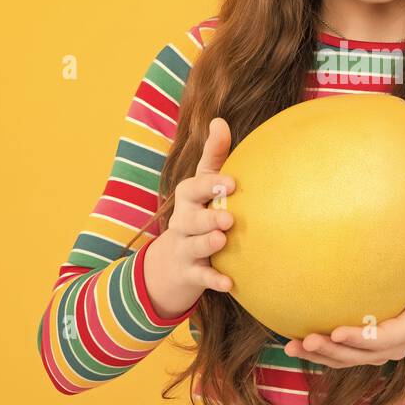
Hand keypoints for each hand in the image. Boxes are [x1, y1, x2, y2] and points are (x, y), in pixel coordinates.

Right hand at [142, 116, 236, 319]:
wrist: (172, 263)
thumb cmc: (198, 212)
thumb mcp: (203, 185)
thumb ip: (214, 156)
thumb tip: (219, 120)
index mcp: (188, 199)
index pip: (194, 188)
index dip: (210, 185)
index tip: (231, 183)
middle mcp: (183, 222)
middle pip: (190, 219)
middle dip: (207, 217)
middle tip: (228, 218)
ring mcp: (184, 248)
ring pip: (193, 246)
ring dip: (207, 244)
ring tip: (222, 240)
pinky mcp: (189, 272)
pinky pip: (200, 277)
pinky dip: (213, 280)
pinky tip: (230, 284)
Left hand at [283, 248, 404, 367]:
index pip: (386, 338)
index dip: (362, 339)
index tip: (338, 332)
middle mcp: (394, 347)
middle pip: (361, 355)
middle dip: (334, 350)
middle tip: (308, 339)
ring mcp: (376, 353)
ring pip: (346, 360)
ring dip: (319, 356)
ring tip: (292, 346)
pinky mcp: (362, 352)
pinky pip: (339, 358)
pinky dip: (317, 355)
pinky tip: (292, 345)